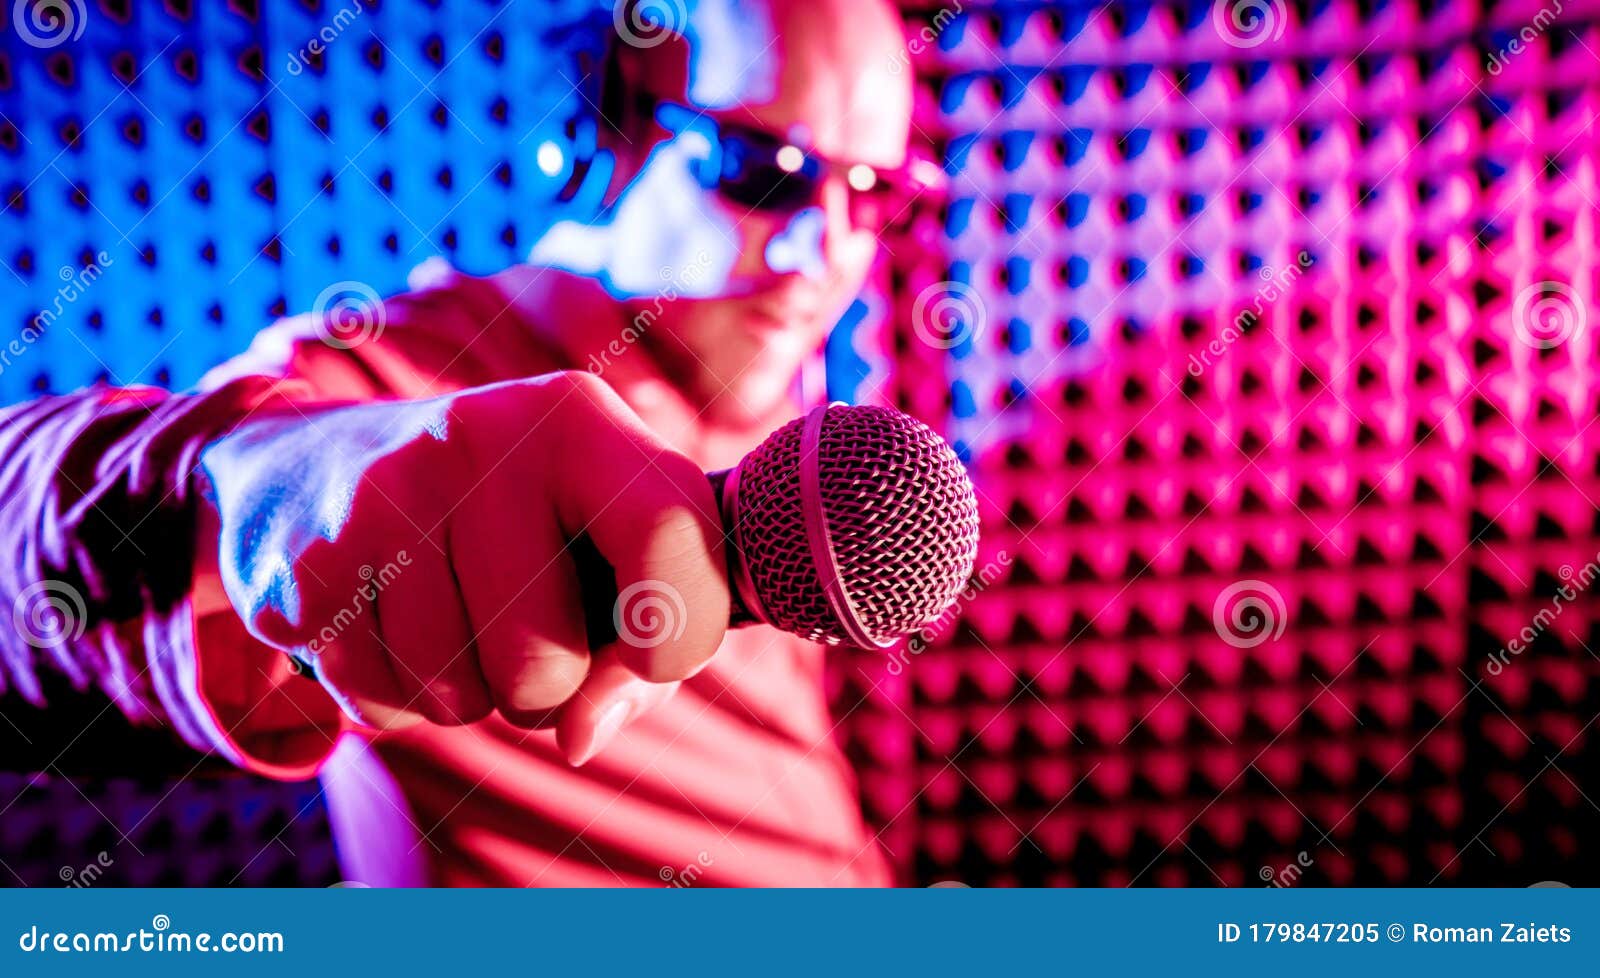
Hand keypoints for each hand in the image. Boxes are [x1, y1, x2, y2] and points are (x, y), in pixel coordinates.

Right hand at [198, 371, 729, 762]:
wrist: (313, 459)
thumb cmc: (507, 530)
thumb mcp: (599, 553)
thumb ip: (641, 658)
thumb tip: (581, 737)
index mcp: (579, 419)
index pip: (670, 535)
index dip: (678, 634)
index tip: (649, 655)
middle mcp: (483, 436)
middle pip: (546, 661)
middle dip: (543, 690)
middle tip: (519, 636)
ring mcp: (386, 491)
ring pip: (456, 695)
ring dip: (464, 698)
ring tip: (451, 624)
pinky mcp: (309, 556)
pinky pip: (377, 702)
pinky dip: (393, 701)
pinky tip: (387, 629)